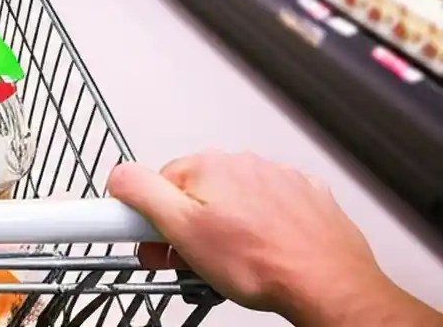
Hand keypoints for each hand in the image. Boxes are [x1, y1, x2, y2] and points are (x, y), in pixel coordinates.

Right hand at [108, 152, 440, 326]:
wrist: (328, 284)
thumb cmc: (261, 264)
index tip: (156, 245)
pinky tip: (263, 251)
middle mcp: (243, 164)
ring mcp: (279, 179)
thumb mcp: (182, 230)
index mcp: (209, 166)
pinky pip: (269, 208)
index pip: (157, 184)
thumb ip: (142, 194)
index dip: (151, 220)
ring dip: (224, 228)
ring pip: (233, 202)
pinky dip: (261, 228)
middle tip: (190, 264)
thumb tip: (119, 175)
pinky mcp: (306, 198)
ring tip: (232, 264)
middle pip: (195, 193)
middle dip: (187, 228)